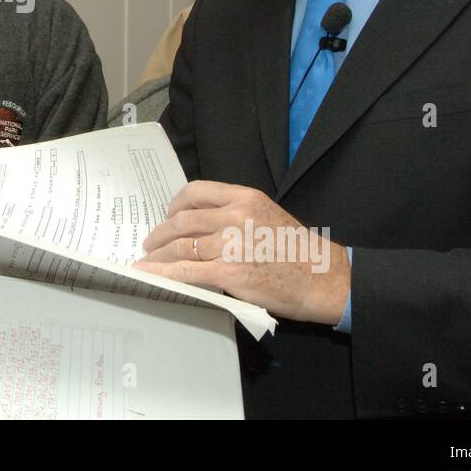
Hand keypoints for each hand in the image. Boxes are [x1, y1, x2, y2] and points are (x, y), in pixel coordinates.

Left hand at [132, 179, 348, 324]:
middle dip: (160, 232)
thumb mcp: (266, 215)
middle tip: (150, 242)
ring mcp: (231, 244)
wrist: (323, 278)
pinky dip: (162, 272)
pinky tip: (149, 274)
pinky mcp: (229, 272)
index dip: (175, 204)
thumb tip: (199, 223)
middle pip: (183, 220)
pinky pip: (186, 270)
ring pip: (181, 246)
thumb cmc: (297, 250)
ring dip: (158, 254)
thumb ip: (235, 213)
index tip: (168, 215)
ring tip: (148, 260)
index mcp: (245, 197)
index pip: (196, 192)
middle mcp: (236, 216)